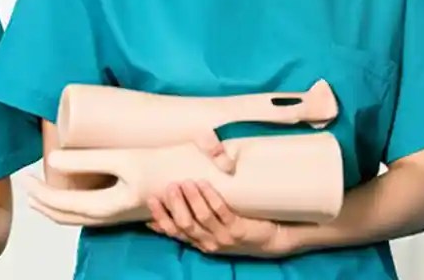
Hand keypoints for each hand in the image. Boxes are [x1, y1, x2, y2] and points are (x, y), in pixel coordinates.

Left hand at [24, 135, 234, 226]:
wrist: (219, 182)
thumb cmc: (180, 164)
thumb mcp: (129, 156)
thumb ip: (90, 157)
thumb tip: (54, 159)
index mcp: (116, 198)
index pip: (69, 201)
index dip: (44, 192)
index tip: (28, 179)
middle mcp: (122, 209)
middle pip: (74, 216)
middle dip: (47, 205)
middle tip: (28, 189)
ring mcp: (132, 210)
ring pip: (87, 219)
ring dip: (62, 210)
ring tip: (46, 199)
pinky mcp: (141, 207)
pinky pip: (101, 216)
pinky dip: (81, 211)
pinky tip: (81, 200)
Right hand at [147, 180, 290, 257]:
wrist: (272, 239)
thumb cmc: (238, 228)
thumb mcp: (212, 230)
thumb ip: (192, 221)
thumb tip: (164, 209)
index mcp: (199, 242)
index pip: (174, 231)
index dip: (161, 217)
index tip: (151, 199)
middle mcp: (208, 242)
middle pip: (185, 224)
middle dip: (175, 205)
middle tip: (169, 186)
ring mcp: (224, 236)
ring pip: (202, 217)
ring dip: (192, 198)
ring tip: (185, 181)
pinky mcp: (238, 229)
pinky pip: (222, 211)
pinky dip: (211, 197)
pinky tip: (205, 184)